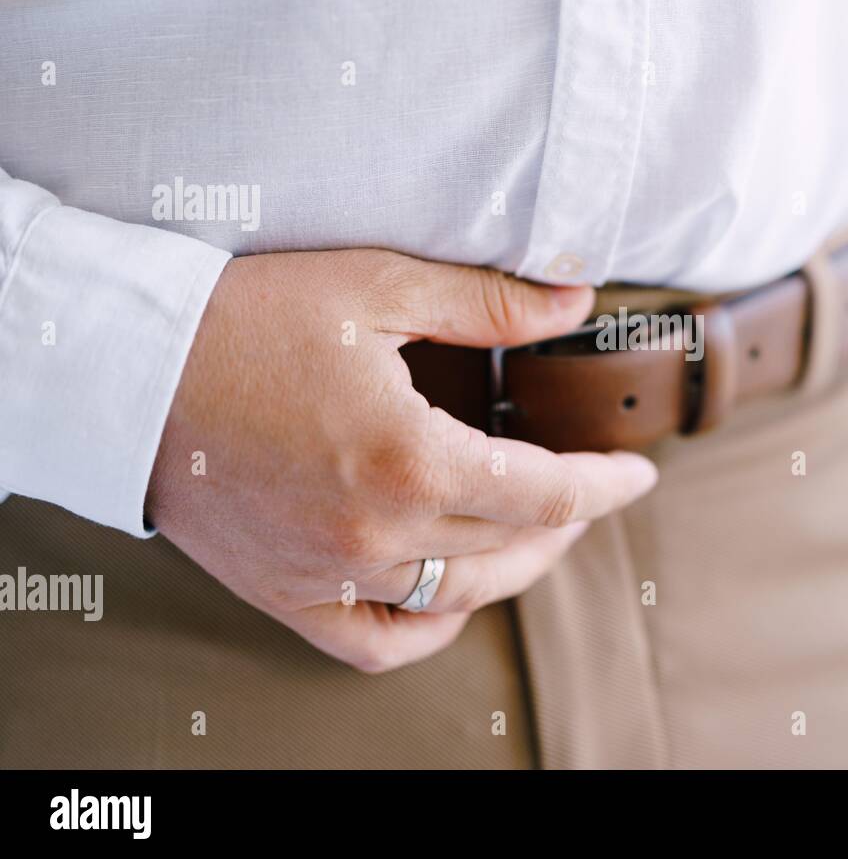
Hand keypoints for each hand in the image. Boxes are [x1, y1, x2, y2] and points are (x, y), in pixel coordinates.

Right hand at [145, 250, 657, 671]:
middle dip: (567, 520)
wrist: (128, 369)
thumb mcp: (376, 287)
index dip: (605, 486)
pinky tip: (451, 601)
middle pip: (510, 547)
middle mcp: (377, 532)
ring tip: (540, 538)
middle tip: (588, 491)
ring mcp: (329, 572)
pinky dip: (426, 629)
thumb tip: (573, 301)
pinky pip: (373, 642)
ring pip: (457, 597)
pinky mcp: (285, 591)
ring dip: (514, 570)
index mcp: (411, 459)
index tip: (638, 474)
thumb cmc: (246, 318)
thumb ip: (485, 301)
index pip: (546, 493)